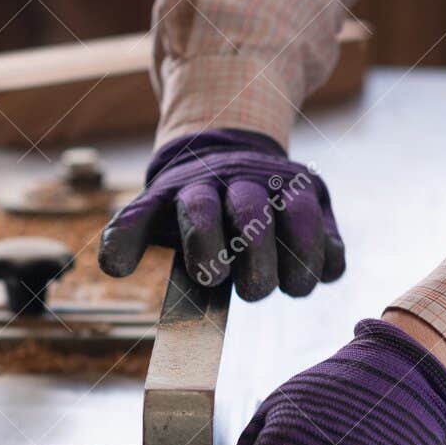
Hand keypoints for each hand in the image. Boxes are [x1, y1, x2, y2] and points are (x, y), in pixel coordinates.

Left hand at [98, 128, 344, 299]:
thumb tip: (112, 267)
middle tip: (252, 291)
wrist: (232, 153)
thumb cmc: (189, 201)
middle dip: (255, 261)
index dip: (204, 244)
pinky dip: (329, 260)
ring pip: (301, 219)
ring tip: (293, 289)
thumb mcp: (154, 207)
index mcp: (199, 186)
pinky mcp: (319, 200)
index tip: (208, 276)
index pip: (200, 210)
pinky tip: (316, 276)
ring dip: (299, 263)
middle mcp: (245, 181)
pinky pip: (332, 235)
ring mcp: (286, 187)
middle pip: (252, 214)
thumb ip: (128, 232)